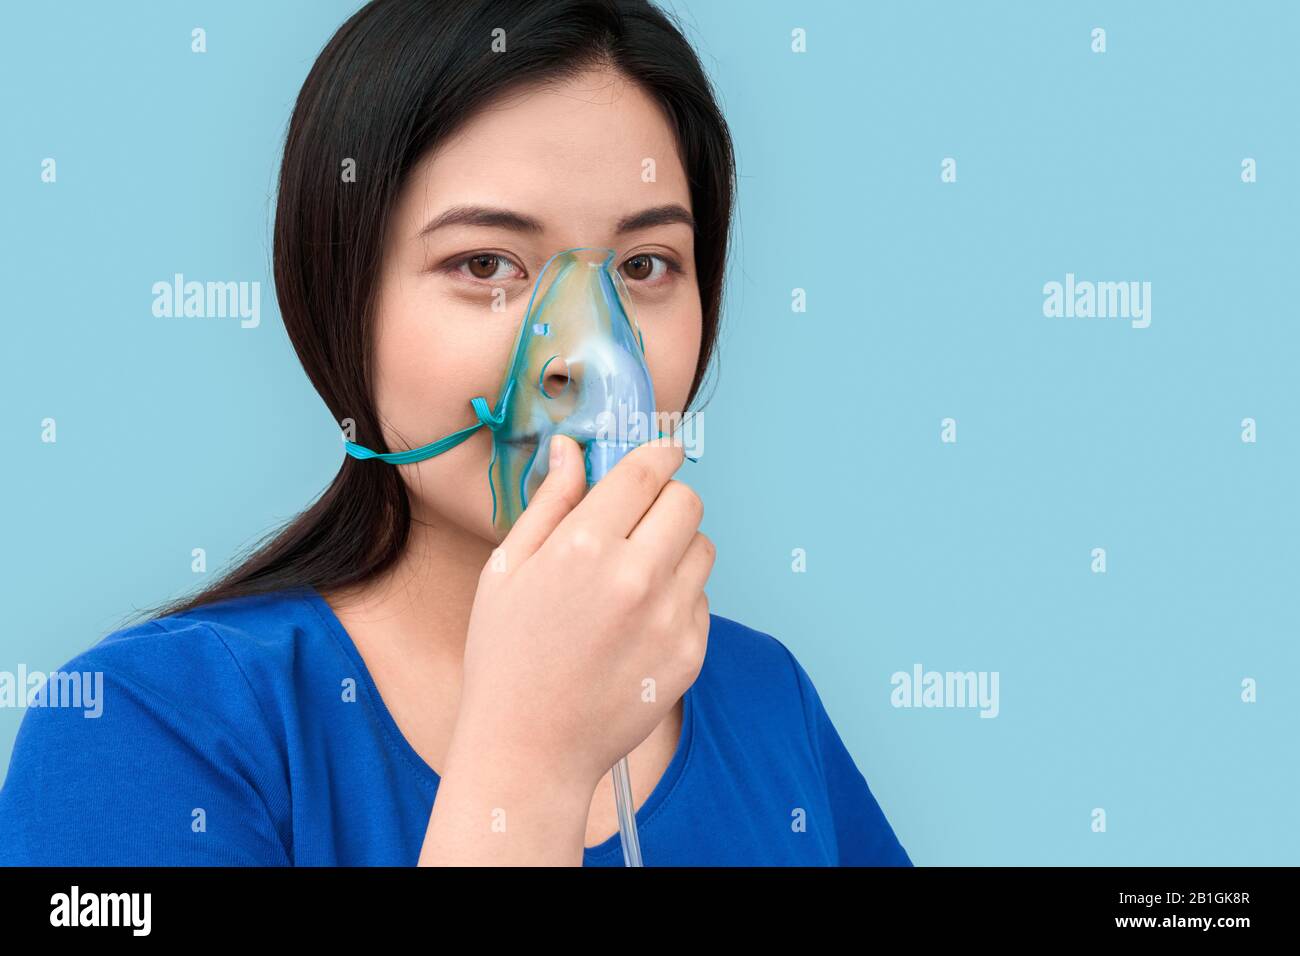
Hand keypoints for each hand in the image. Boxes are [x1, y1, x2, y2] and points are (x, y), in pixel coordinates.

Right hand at [454, 433, 712, 792]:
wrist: (529, 748)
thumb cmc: (506, 656)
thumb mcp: (507, 568)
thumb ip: (550, 502)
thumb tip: (573, 450)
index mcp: (586, 545)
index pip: (647, 470)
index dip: (658, 453)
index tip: (662, 452)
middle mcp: (637, 576)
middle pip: (688, 501)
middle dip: (666, 500)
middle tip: (639, 519)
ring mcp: (670, 618)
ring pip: (703, 548)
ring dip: (677, 548)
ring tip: (635, 576)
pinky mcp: (690, 654)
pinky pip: (702, 599)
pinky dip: (679, 598)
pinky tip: (638, 622)